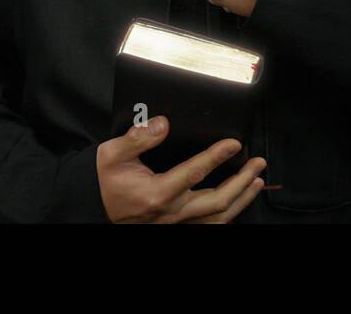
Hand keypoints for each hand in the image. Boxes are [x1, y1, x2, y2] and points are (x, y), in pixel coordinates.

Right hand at [97, 116, 267, 223]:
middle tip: (257, 163)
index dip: (217, 157)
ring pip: (218, 218)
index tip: (234, 143)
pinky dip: (227, 215)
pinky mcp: (175, 227)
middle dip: (242, 181)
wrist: (93, 207)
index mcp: (157, 193)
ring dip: (241, 199)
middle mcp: (171, 213)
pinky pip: (208, 226)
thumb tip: (163, 124)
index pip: (195, 173)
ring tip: (256, 182)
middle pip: (217, 201)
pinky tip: (237, 203)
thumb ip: (138, 138)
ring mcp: (175, 224)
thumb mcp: (112, 154)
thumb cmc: (103, 180)